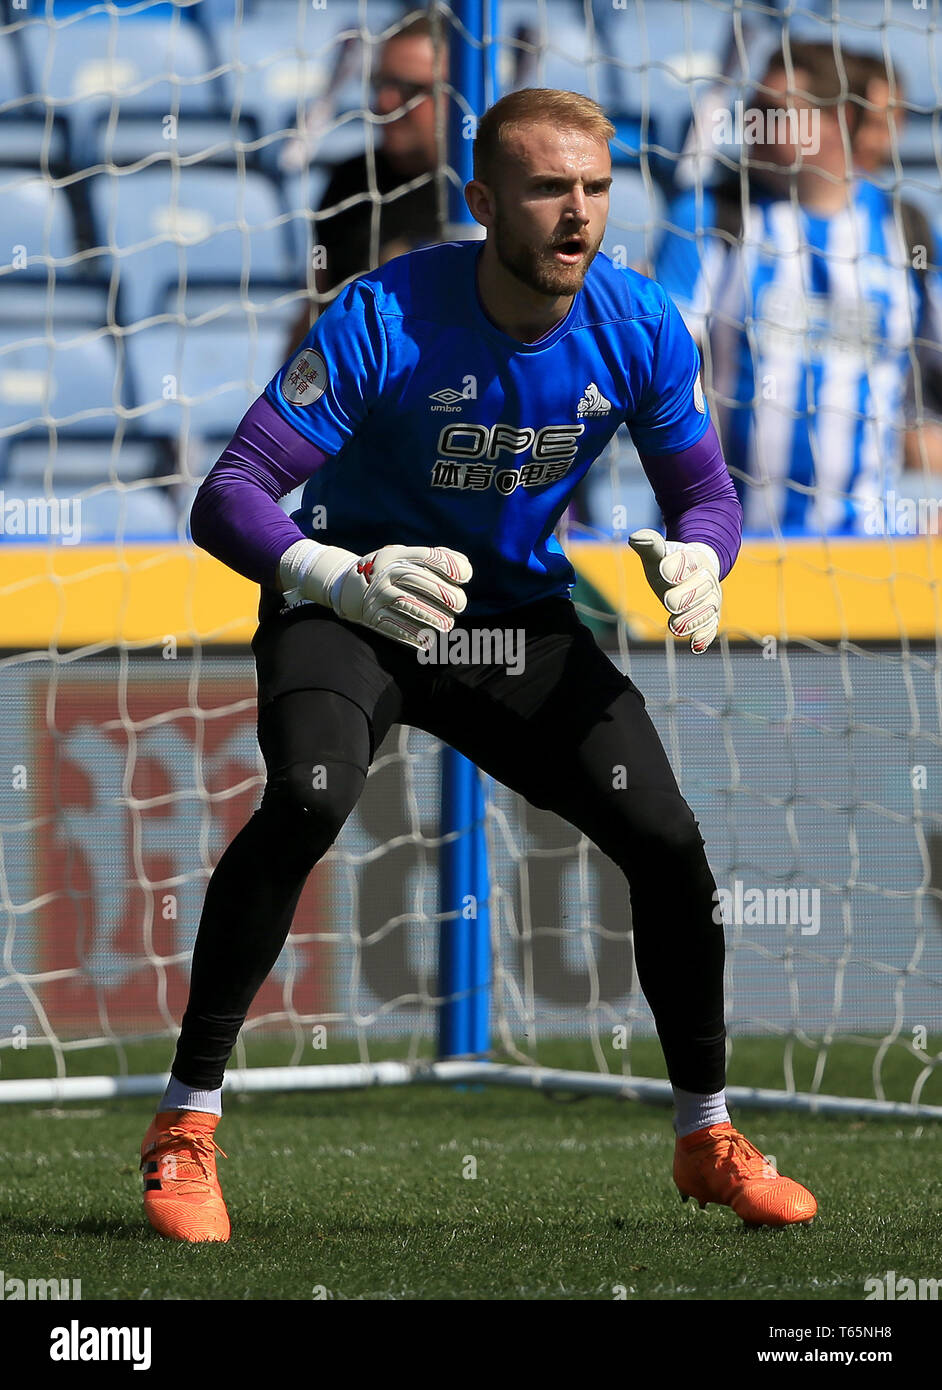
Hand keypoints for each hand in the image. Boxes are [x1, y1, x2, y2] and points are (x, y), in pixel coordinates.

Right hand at [279, 539, 471, 649]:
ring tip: (448, 624)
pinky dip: (412, 636)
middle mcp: (384, 573)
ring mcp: (376, 595)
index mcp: (395, 555)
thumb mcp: (402, 556)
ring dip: (432, 617)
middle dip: (444, 594)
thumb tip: (465, 566)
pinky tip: (427, 641)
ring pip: (408, 606)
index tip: (465, 576)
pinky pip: (394, 627)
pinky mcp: (371, 616)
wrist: (345, 585)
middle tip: (460, 604)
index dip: (449, 565)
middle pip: (419, 582)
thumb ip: (432, 558)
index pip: (426, 556)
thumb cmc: (386, 570)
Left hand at [628, 529, 721, 652]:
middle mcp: (707, 579)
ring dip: (692, 619)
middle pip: (702, 587)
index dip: (677, 566)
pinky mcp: (709, 618)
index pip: (689, 562)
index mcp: (695, 559)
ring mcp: (710, 600)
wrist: (692, 573)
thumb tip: (635, 537)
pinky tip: (695, 645)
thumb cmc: (669, 563)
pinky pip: (711, 628)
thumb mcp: (658, 553)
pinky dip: (704, 636)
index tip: (662, 570)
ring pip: (708, 610)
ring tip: (673, 625)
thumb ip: (650, 545)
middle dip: (685, 595)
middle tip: (668, 601)